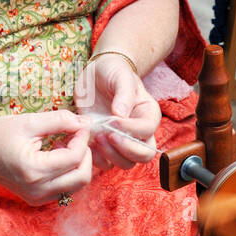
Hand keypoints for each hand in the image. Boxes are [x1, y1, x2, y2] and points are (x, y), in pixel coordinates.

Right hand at [0, 110, 92, 205]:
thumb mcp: (28, 121)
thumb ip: (60, 120)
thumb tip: (85, 122)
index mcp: (34, 171)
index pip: (74, 157)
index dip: (82, 137)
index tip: (80, 123)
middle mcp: (37, 190)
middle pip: (82, 176)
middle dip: (86, 153)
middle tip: (76, 135)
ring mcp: (37, 198)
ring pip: (77, 185)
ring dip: (79, 163)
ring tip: (63, 144)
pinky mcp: (37, 199)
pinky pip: (66, 189)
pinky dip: (69, 172)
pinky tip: (56, 155)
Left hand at [74, 54, 159, 170]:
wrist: (97, 75)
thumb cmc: (113, 71)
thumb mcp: (121, 75)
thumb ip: (124, 93)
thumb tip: (120, 115)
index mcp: (148, 114)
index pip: (147, 130)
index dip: (131, 129)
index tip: (113, 121)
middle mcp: (140, 132)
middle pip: (144, 155)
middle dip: (125, 149)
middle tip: (106, 135)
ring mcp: (123, 141)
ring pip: (126, 163)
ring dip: (111, 155)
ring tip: (96, 137)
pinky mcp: (106, 146)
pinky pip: (106, 163)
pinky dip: (96, 158)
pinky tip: (87, 142)